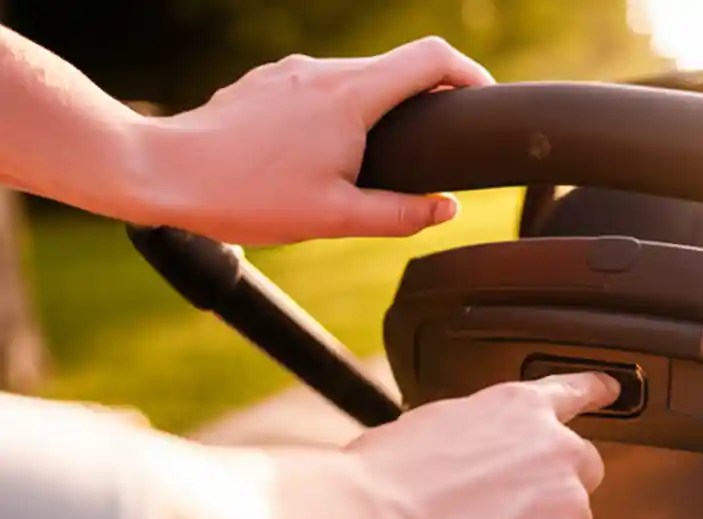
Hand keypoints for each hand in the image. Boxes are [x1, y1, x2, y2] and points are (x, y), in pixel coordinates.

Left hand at [135, 36, 493, 244]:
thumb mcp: (336, 219)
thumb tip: (446, 209)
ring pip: (355, 80)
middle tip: (437, 143)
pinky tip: (317, 158)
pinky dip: (337, 115)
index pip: (432, 59)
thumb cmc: (247, 195)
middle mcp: (323, 72)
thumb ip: (402, 214)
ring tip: (371, 162)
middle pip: (396, 68)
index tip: (484, 101)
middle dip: (426, 101)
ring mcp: (290, 73)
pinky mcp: (264, 84)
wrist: (163, 173)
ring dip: (378, 111)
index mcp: (352, 96)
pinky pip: (318, 90)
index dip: (470, 75)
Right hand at [340, 372, 619, 518]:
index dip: (595, 390)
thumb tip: (478, 461)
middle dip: (555, 487)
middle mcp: (557, 451)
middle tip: (507, 510)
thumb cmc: (382, 482)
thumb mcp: (431, 428)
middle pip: (584, 469)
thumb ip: (478, 438)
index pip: (573, 392)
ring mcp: (567, 506)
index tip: (611, 389)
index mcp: (519, 409)